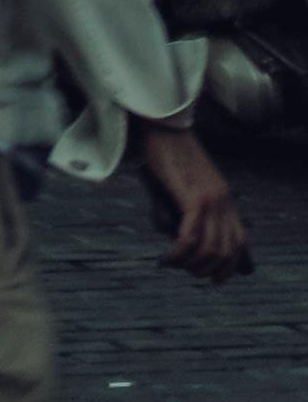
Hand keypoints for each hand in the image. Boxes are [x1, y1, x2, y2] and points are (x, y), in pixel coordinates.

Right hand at [131, 119, 251, 278]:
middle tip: (185, 268)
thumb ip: (191, 209)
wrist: (163, 123)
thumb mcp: (189, 182)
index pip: (239, 244)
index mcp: (225, 198)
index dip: (227, 268)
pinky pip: (190, 238)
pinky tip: (167, 257)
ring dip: (190, 265)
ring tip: (173, 262)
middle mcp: (223, 202)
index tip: (211, 278)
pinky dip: (179, 254)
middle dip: (205, 270)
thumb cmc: (168, 152)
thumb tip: (182, 241)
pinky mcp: (194, 197)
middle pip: (226, 254)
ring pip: (209, 251)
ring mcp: (211, 200)